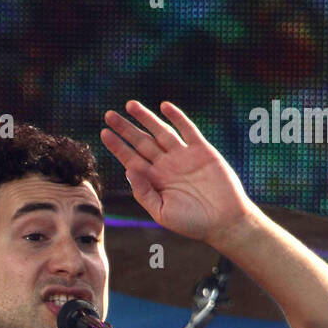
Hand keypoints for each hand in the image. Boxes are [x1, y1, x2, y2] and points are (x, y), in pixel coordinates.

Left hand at [101, 100, 254, 243]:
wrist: (223, 221)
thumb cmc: (192, 223)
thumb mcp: (161, 212)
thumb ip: (144, 192)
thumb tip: (128, 169)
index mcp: (155, 181)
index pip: (132, 159)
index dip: (118, 146)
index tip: (104, 133)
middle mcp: (166, 166)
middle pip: (142, 142)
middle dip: (126, 129)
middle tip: (109, 115)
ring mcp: (183, 156)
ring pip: (161, 132)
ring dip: (146, 118)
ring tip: (130, 105)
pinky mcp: (202, 150)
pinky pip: (187, 130)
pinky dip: (177, 117)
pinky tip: (164, 106)